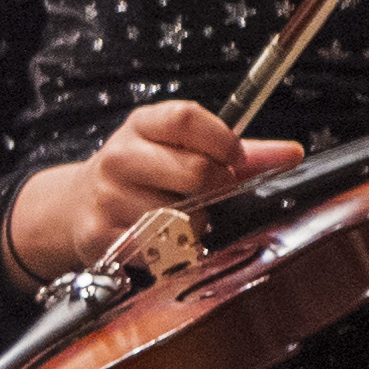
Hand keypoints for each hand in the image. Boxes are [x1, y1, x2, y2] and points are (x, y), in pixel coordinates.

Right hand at [5, 99, 295, 285]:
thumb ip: (238, 152)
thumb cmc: (142, 174)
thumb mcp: (178, 149)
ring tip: (178, 218)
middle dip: (215, 187)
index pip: (185, 118)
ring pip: (180, 217)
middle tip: (209, 192)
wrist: (76, 206)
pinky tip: (159, 239)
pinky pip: (158, 249)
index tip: (235, 159)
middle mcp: (119, 156)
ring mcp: (107, 197)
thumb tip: (293, 152)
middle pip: (194, 171)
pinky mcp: (100, 236)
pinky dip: (169, 249)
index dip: (221, 140)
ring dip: (192, 225)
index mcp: (141, 125)